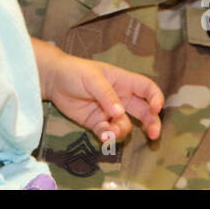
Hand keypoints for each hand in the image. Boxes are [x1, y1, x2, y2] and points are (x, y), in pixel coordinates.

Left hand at [45, 50, 163, 143]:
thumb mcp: (93, 78)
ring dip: (121, 131)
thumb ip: (106, 95)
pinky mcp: (96, 122)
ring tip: (110, 132)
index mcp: (123, 82)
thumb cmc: (75, 71)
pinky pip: (107, 132)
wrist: (53, 80)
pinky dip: (107, 136)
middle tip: (153, 135)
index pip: (147, 88)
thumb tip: (119, 113)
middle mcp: (120, 98)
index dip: (155, 97)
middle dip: (151, 123)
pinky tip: (103, 136)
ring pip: (125, 125)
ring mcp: (109, 112)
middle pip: (143, 111)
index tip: (156, 108)